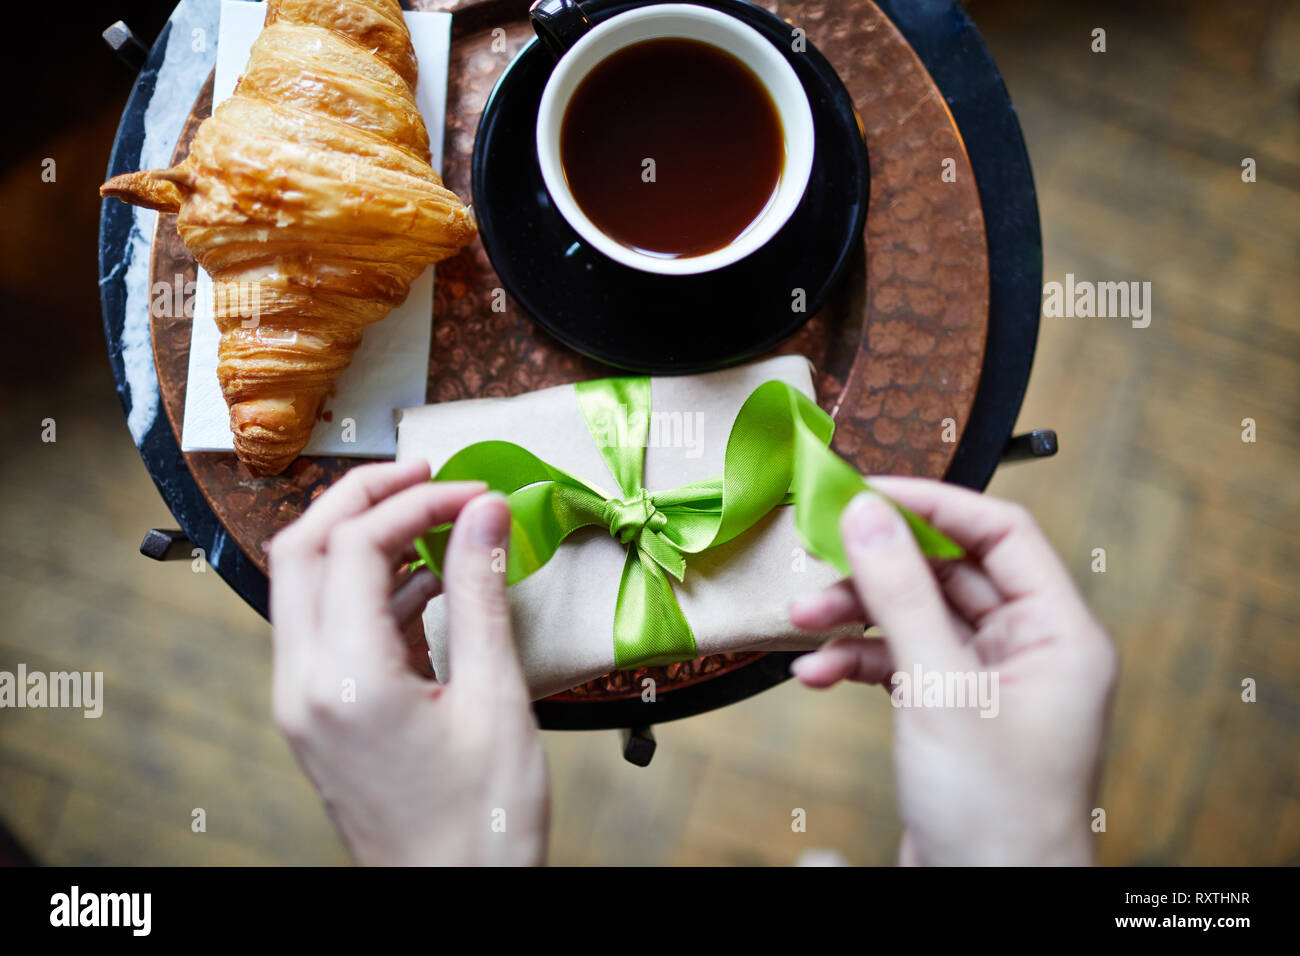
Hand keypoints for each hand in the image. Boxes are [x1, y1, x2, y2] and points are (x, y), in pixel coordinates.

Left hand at [268, 460, 548, 865]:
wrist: (452, 904)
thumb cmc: (483, 824)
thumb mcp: (496, 701)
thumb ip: (481, 594)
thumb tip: (484, 513)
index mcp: (346, 680)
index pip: (358, 544)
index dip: (417, 501)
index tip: (473, 493)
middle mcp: (303, 686)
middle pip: (301, 549)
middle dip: (360, 497)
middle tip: (425, 476)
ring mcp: (301, 704)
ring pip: (300, 585)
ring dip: (355, 539)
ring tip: (427, 520)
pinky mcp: (315, 718)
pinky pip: (321, 628)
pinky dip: (363, 590)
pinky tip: (423, 587)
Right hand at [789, 477, 1116, 865]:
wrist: (986, 901)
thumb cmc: (997, 815)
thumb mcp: (941, 690)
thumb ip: (901, 595)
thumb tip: (868, 515)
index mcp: (1057, 633)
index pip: (1001, 534)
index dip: (935, 505)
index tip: (869, 492)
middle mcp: (1028, 650)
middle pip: (947, 574)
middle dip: (878, 570)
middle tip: (819, 557)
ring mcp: (987, 682)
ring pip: (915, 618)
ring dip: (856, 618)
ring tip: (802, 623)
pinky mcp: (950, 712)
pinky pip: (900, 662)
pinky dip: (856, 663)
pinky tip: (815, 673)